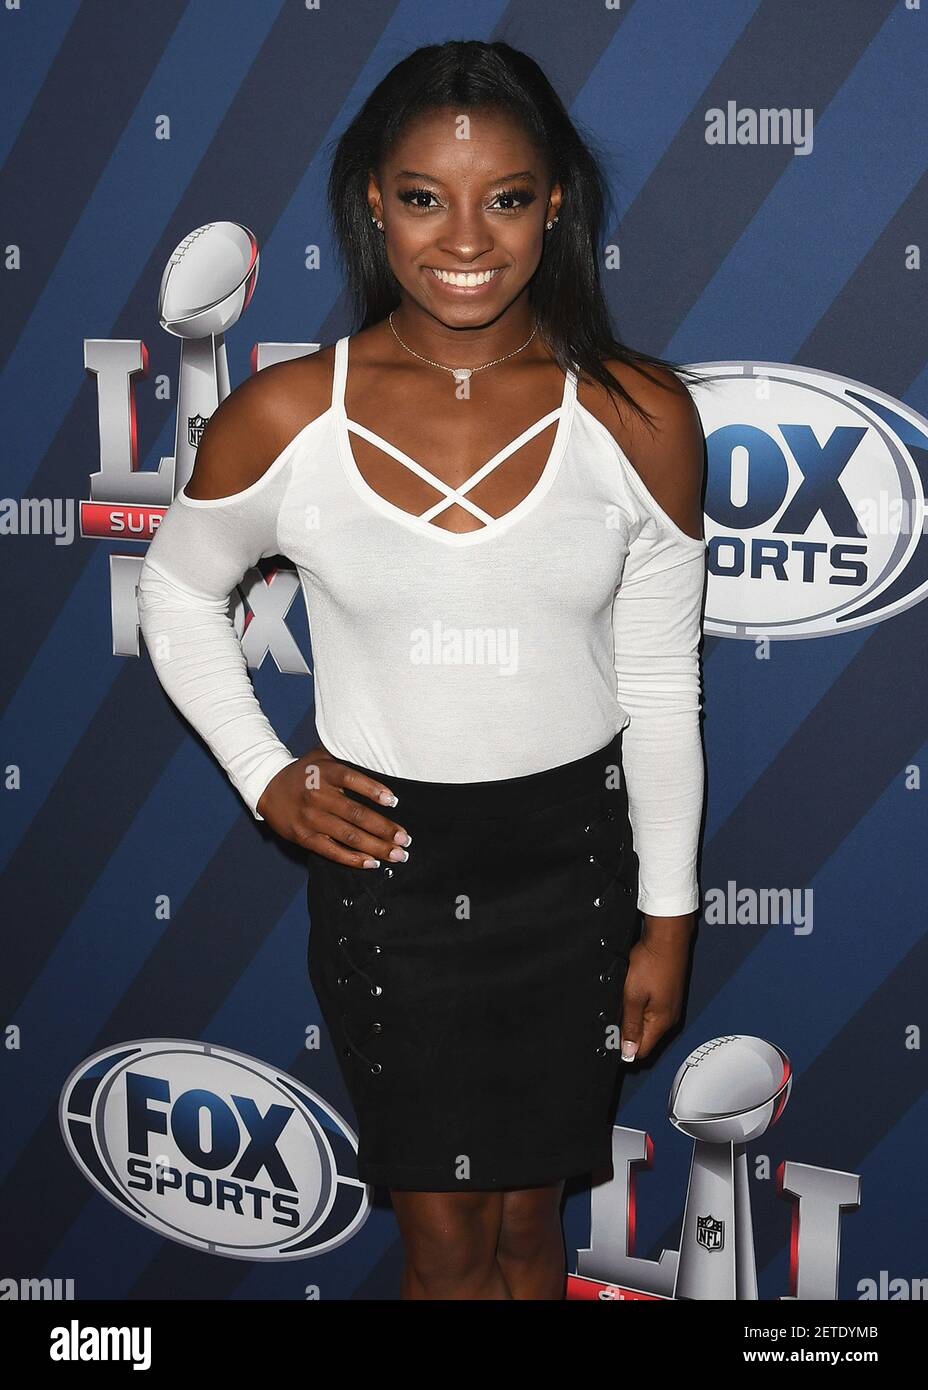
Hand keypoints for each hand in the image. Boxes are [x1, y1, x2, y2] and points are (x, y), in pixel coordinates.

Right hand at [256, 744, 411, 867]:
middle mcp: (318, 796)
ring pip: (349, 836)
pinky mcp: (304, 837)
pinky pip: (333, 851)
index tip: (394, 802)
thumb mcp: (322, 755)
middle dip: (385, 829)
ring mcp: (310, 819)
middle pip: (356, 814)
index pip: (352, 779)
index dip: (374, 791)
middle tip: (406, 839)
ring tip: (398, 854)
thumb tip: (380, 753)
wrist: (268, 786)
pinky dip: (354, 859)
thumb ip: (346, 755)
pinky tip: (373, 862)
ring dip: (377, 847)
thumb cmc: (305, 772)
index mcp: (325, 772)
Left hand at [619, 915, 694, 1061]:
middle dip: (628, 1032)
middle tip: (614, 1016)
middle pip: (645, 1038)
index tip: (610, 1039)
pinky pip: (652, 1010)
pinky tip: (633, 993)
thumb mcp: (633, 996)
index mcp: (662, 1022)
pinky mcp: (668, 995)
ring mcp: (670, 1006)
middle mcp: (669, 1017)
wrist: (666, 938)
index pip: (642, 1050)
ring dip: (633, 1017)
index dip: (624, 1048)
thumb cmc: (652, 962)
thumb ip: (631, 1024)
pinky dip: (640, 1006)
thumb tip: (629, 1050)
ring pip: (648, 1023)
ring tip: (623, 1000)